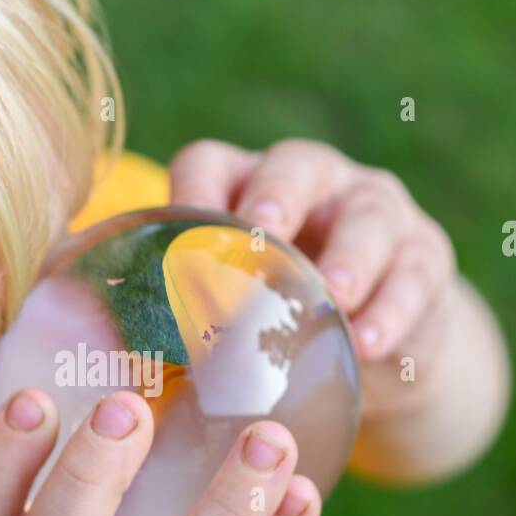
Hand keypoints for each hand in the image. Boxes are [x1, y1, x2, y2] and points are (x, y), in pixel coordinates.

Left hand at [169, 138, 457, 415]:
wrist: (374, 350)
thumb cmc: (277, 322)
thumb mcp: (233, 308)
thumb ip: (180, 311)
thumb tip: (92, 350)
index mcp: (245, 187)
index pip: (211, 165)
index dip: (193, 190)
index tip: (176, 232)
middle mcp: (312, 183)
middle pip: (294, 167)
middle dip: (276, 195)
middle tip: (261, 226)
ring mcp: (375, 213)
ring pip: (367, 218)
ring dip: (349, 256)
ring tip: (333, 294)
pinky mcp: (424, 257)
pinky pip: (413, 276)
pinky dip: (391, 310)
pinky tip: (369, 344)